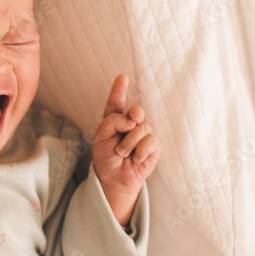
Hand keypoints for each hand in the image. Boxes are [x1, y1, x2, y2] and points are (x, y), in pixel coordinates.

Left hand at [92, 74, 159, 224]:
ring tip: (122, 153)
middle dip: (134, 113)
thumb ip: (112, 122)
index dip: (119, 90)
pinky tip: (135, 158)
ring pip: (141, 128)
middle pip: (136, 111)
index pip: (116, 102)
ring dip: (128, 143)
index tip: (122, 77)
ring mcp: (143, 134)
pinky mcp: (153, 146)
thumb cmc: (106, 156)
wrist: (114, 178)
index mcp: (115, 119)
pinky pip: (150, 141)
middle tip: (133, 119)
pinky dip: (140, 151)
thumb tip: (133, 118)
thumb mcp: (100, 137)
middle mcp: (131, 124)